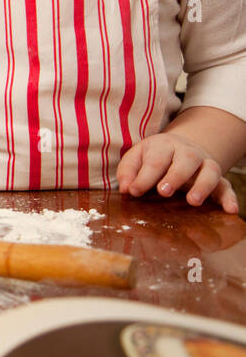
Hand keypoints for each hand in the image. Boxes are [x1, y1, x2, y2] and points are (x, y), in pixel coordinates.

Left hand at [116, 132, 239, 212]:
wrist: (180, 148)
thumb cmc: (153, 157)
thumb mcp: (136, 157)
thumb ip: (128, 171)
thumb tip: (125, 189)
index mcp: (164, 146)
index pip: (155, 161)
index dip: (144, 177)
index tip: (133, 192)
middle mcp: (188, 153)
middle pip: (186, 160)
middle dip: (174, 176)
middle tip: (163, 191)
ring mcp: (205, 165)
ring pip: (210, 171)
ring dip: (203, 186)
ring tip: (192, 202)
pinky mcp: (218, 179)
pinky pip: (227, 186)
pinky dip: (230, 198)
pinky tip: (230, 210)